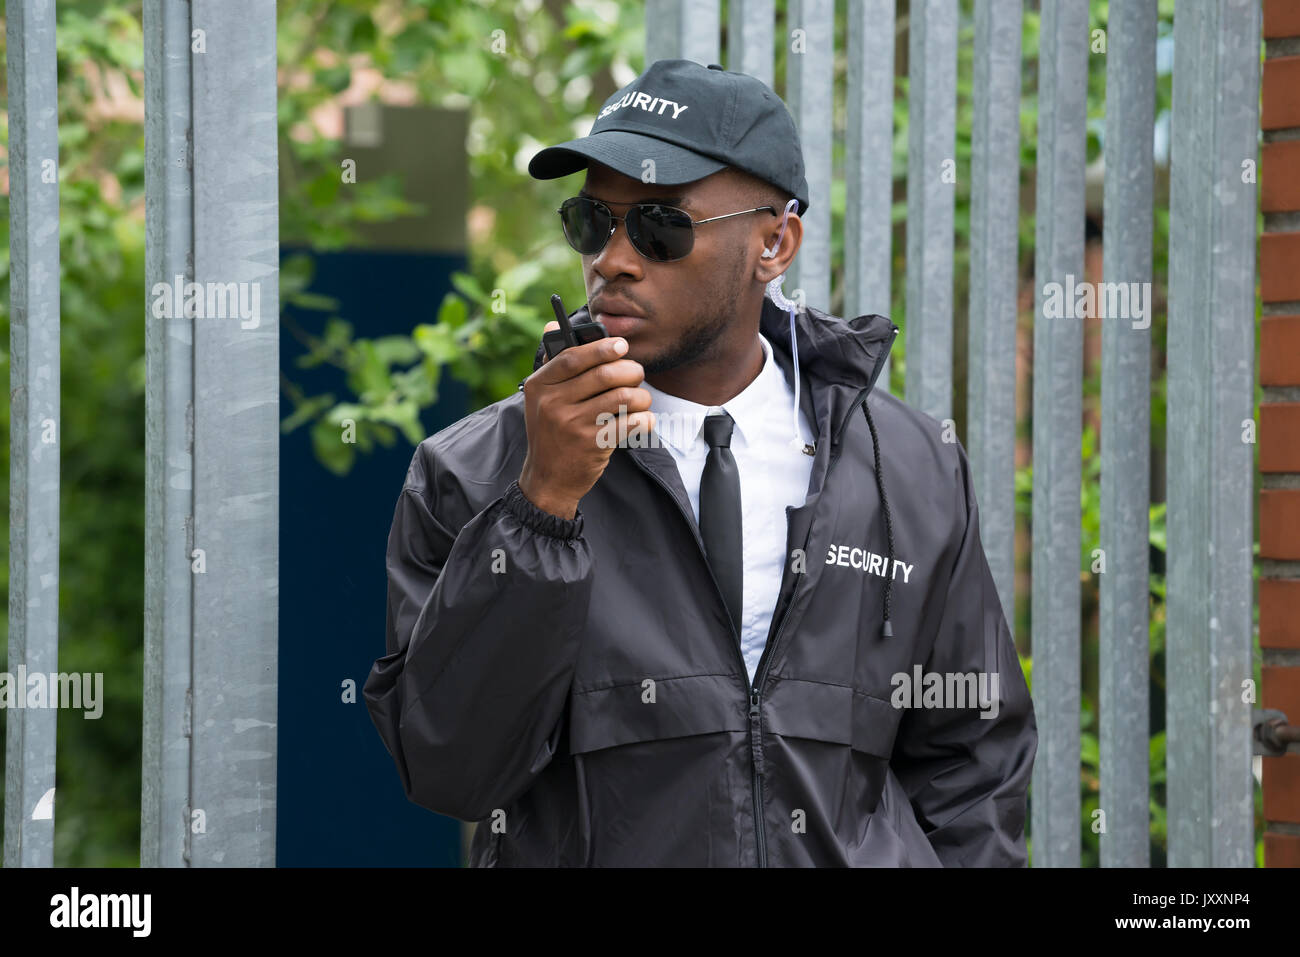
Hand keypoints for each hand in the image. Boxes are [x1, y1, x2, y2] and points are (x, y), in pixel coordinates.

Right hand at [517, 321, 652, 518]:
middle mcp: (552, 404)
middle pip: (603, 375)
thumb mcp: (541, 398)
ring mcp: (571, 425)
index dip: (601, 348)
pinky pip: (630, 422)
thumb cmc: (551, 432)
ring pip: (622, 397)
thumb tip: (552, 324)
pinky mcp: (591, 445)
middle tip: (637, 374)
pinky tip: (644, 419)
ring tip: (641, 400)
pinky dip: (644, 418)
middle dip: (629, 370)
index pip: (573, 358)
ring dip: (641, 395)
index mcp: (539, 386)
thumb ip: (552, 364)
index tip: (622, 345)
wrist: (548, 479)